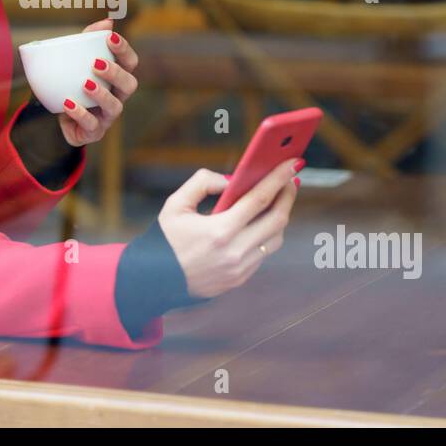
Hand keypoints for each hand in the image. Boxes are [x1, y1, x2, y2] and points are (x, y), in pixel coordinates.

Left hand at [58, 19, 137, 147]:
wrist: (57, 113)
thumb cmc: (72, 81)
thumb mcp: (76, 59)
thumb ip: (89, 40)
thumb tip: (107, 21)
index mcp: (117, 77)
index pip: (130, 62)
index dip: (124, 50)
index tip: (110, 37)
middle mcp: (117, 96)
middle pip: (130, 85)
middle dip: (116, 73)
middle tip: (97, 63)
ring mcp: (107, 116)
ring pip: (115, 107)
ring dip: (102, 94)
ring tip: (85, 83)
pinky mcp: (94, 132)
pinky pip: (91, 125)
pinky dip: (80, 113)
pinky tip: (68, 103)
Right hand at [156, 159, 302, 299]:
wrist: (152, 281)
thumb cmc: (164, 240)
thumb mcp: (175, 204)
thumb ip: (202, 183)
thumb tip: (230, 181)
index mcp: (219, 231)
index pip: (260, 199)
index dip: (279, 179)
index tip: (293, 163)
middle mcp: (234, 252)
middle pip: (277, 220)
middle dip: (288, 196)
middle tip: (290, 179)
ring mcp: (240, 269)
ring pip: (275, 239)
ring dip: (280, 216)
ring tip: (278, 199)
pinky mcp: (239, 279)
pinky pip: (263, 254)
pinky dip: (266, 235)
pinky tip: (261, 222)